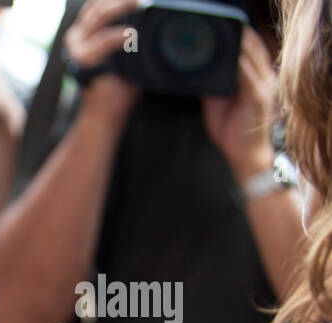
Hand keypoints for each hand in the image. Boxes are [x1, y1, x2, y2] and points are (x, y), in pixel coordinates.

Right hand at [65, 0, 141, 123]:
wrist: (107, 114)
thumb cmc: (121, 83)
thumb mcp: (128, 51)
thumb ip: (132, 30)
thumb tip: (154, 11)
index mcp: (85, 30)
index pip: (98, 2)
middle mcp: (77, 36)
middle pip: (100, 5)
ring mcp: (76, 48)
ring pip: (100, 16)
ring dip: (123, 6)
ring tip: (143, 3)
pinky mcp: (81, 62)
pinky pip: (103, 41)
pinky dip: (118, 36)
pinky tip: (132, 34)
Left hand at [202, 28, 276, 182]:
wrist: (246, 157)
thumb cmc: (233, 132)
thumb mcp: (218, 105)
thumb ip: (213, 88)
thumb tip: (196, 74)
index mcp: (256, 80)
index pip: (250, 51)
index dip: (239, 38)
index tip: (222, 28)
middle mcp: (264, 80)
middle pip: (253, 50)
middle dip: (238, 37)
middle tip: (220, 27)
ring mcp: (263, 88)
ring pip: (252, 59)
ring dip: (238, 46)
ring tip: (223, 36)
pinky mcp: (259, 98)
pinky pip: (248, 76)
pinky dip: (238, 66)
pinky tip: (227, 58)